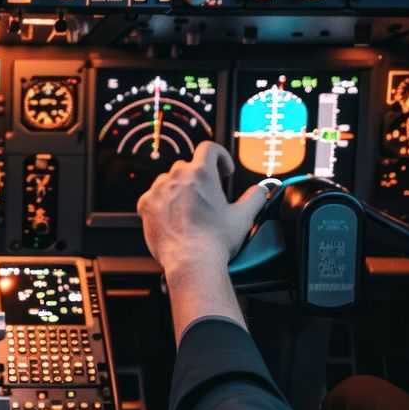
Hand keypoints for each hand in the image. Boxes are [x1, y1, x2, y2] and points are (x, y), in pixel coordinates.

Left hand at [137, 142, 268, 274]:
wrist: (190, 261)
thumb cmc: (217, 239)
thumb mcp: (244, 216)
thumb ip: (256, 196)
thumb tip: (263, 189)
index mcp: (201, 173)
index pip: (209, 148)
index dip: (219, 156)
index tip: (223, 170)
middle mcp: (177, 177)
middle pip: (187, 166)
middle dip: (198, 177)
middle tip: (206, 196)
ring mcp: (158, 190)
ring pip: (168, 180)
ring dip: (178, 190)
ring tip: (189, 210)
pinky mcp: (145, 204)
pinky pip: (152, 196)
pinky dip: (161, 203)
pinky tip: (173, 217)